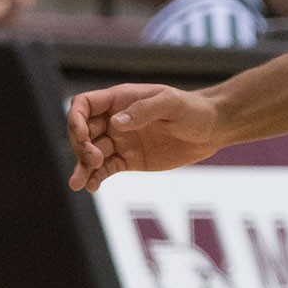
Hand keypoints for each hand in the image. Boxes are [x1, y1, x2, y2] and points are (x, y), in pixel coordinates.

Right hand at [66, 83, 225, 192]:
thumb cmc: (192, 109)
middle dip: (81, 146)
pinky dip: (96, 178)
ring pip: (91, 154)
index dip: (76, 119)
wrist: (212, 129)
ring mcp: (121, 142)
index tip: (83, 135)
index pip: (84, 105)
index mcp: (119, 100)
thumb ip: (143, 111)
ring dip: (82, 167)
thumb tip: (115, 124)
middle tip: (94, 159)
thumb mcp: (171, 104)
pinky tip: (92, 187)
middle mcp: (114, 120)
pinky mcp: (130, 161)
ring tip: (77, 183)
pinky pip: (107, 170)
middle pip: (83, 131)